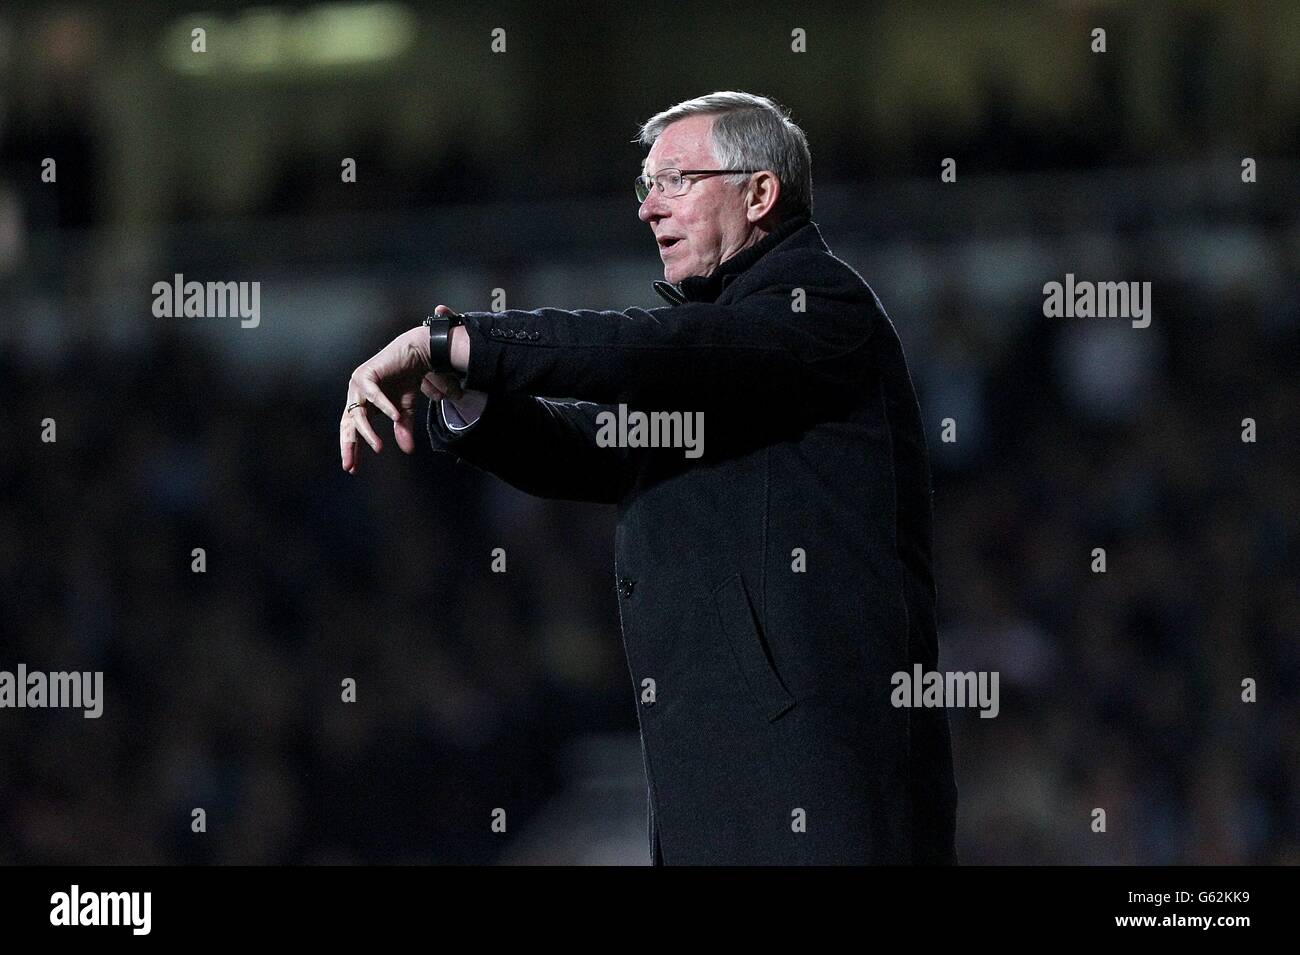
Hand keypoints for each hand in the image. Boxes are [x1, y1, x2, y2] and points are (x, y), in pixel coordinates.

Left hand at [340, 305, 464, 472]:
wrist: (416, 354)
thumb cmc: (407, 380)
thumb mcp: (405, 410)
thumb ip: (402, 428)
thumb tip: (407, 450)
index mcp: (363, 404)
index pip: (354, 429)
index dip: (353, 448)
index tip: (352, 468)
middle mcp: (357, 395)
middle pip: (349, 424)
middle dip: (349, 445)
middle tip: (350, 465)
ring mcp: (359, 384)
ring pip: (358, 413)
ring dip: (367, 432)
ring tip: (377, 447)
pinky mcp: (366, 374)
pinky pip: (373, 395)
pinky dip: (384, 406)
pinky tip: (394, 416)